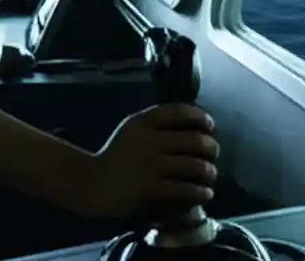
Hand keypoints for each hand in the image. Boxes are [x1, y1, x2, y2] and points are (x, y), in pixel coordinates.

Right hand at [79, 103, 219, 218]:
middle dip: (211, 148)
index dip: (200, 117)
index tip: (209, 126)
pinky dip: (200, 192)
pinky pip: (185, 189)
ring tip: (210, 176)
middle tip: (213, 154)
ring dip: (209, 172)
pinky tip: (204, 193)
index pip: (179, 111)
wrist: (90, 183)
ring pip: (194, 165)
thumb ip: (154, 124)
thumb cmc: (115, 157)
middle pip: (194, 139)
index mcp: (142, 122)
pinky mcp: (150, 188)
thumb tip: (192, 124)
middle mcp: (148, 140)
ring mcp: (149, 164)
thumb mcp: (130, 131)